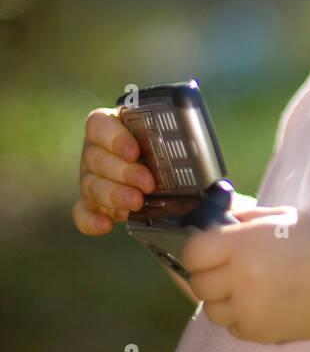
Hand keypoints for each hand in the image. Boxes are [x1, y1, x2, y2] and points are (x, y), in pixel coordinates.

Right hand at [72, 107, 155, 234]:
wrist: (159, 173)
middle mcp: (94, 151)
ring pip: (93, 186)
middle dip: (124, 172)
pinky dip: (91, 221)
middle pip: (97, 159)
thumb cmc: (161, 150)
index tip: (134, 152)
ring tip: (137, 202)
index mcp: (108, 127)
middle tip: (147, 183)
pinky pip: (82, 213)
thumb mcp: (163, 140)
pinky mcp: (89, 203)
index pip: (99, 126)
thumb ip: (164, 139)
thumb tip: (185, 147)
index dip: (115, 139)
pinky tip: (106, 225)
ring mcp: (90, 178)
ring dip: (115, 195)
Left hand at [181, 206, 309, 344]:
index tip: (214, 251)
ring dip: (222, 300)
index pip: (193, 252)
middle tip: (231, 272)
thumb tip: (219, 212)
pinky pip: (231, 326)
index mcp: (243, 244)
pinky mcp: (256, 332)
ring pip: (210, 309)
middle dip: (210, 276)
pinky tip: (261, 305)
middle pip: (198, 283)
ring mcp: (246, 309)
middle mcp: (239, 278)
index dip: (200, 251)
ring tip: (246, 291)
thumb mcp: (285, 217)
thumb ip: (246, 215)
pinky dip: (239, 318)